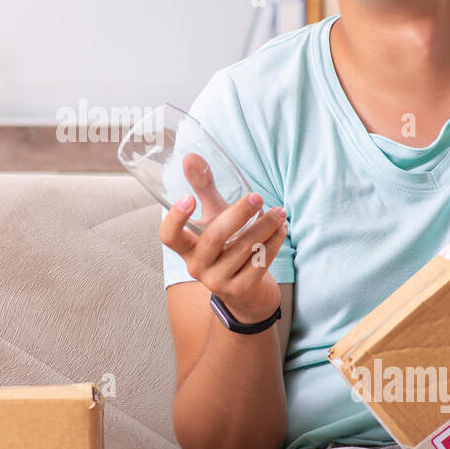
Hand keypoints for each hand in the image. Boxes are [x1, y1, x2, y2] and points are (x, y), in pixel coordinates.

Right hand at [158, 153, 287, 323]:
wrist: (246, 293)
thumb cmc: (226, 246)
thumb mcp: (213, 217)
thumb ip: (203, 188)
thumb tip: (190, 156)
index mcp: (186, 247)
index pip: (168, 236)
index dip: (175, 219)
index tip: (188, 197)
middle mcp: (197, 266)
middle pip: (215, 237)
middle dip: (239, 214)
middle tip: (258, 197)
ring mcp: (218, 281)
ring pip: (244, 248)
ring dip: (265, 226)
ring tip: (279, 212)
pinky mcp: (241, 290)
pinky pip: (260, 261)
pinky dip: (274, 242)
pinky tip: (281, 230)